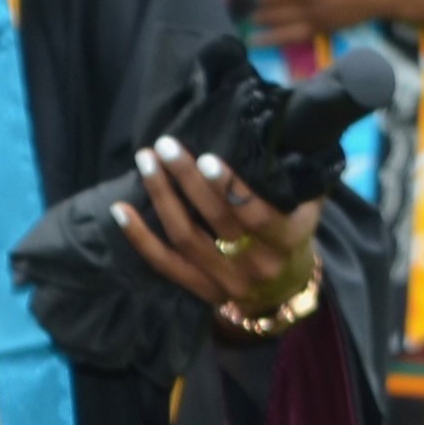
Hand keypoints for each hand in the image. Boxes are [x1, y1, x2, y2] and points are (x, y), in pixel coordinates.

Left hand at [108, 133, 323, 322]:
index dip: (231, 188)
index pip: (259, 215)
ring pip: (186, 237)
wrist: (284, 287)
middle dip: (188, 180)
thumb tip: (276, 135)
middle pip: (216, 220)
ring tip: (146, 161)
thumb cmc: (289, 231)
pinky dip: (139, 237)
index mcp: (288, 240)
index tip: (207, 158)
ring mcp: (227, 280)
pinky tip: (119, 208)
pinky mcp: (200, 289)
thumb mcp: (304, 206)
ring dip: (161, 196)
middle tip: (167, 146)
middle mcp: (259, 264)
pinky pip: (164, 263)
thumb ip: (294, 178)